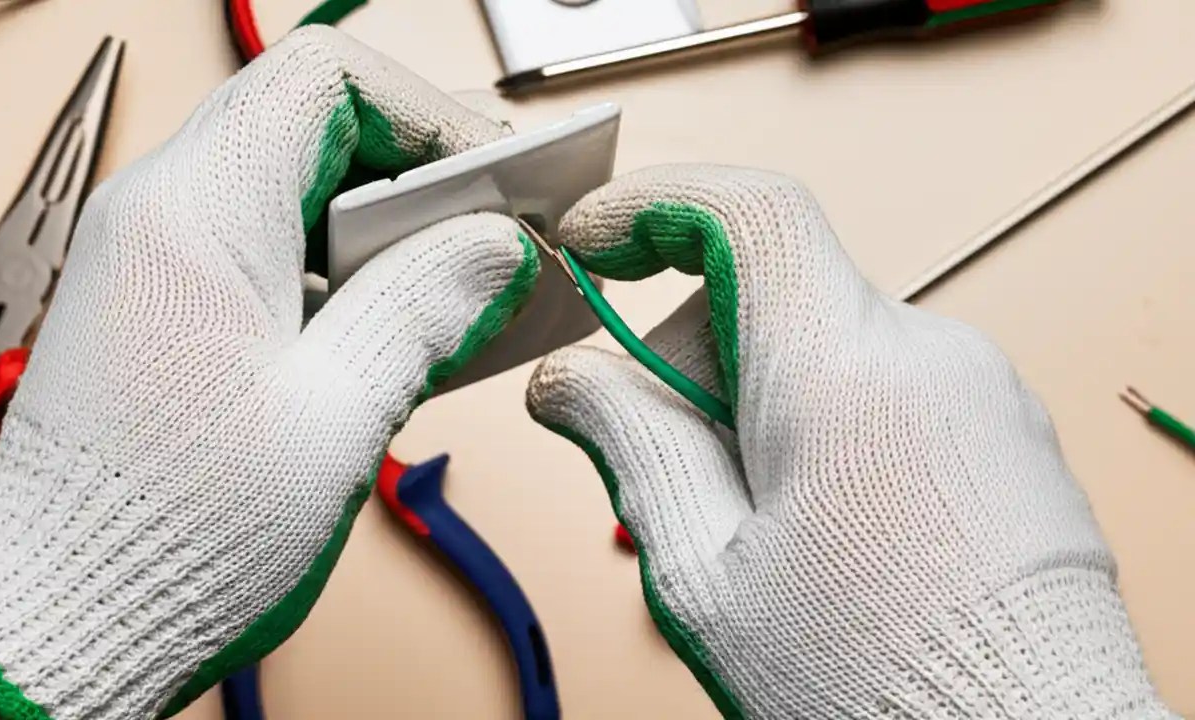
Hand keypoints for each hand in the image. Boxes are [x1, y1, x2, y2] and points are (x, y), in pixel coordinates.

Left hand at [0, 27, 535, 718]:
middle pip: (318, 125)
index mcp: (195, 214)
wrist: (63, 614)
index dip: (430, 118)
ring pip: (302, 187)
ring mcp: (160, 256)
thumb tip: (496, 247)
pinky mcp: (171, 303)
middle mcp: (162, 213)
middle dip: (422, 177)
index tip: (495, 184)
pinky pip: (276, 245)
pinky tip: (399, 334)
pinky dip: (348, 273)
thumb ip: (426, 308)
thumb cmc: (169, 535)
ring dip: (390, 232)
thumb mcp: (336, 417)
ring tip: (458, 297)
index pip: (327, 81)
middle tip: (493, 242)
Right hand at [527, 165, 1175, 718]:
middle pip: (766, 292)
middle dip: (684, 356)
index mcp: (843, 375)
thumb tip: (567, 379)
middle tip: (657, 464)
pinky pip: (880, 380)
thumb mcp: (707, 575)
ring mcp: (974, 386)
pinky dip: (818, 417)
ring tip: (749, 522)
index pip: (747, 213)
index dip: (652, 208)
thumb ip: (630, 448)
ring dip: (750, 398)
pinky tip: (813, 518)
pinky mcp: (995, 424)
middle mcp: (926, 354)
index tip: (594, 241)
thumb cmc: (873, 686)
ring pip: (819, 341)